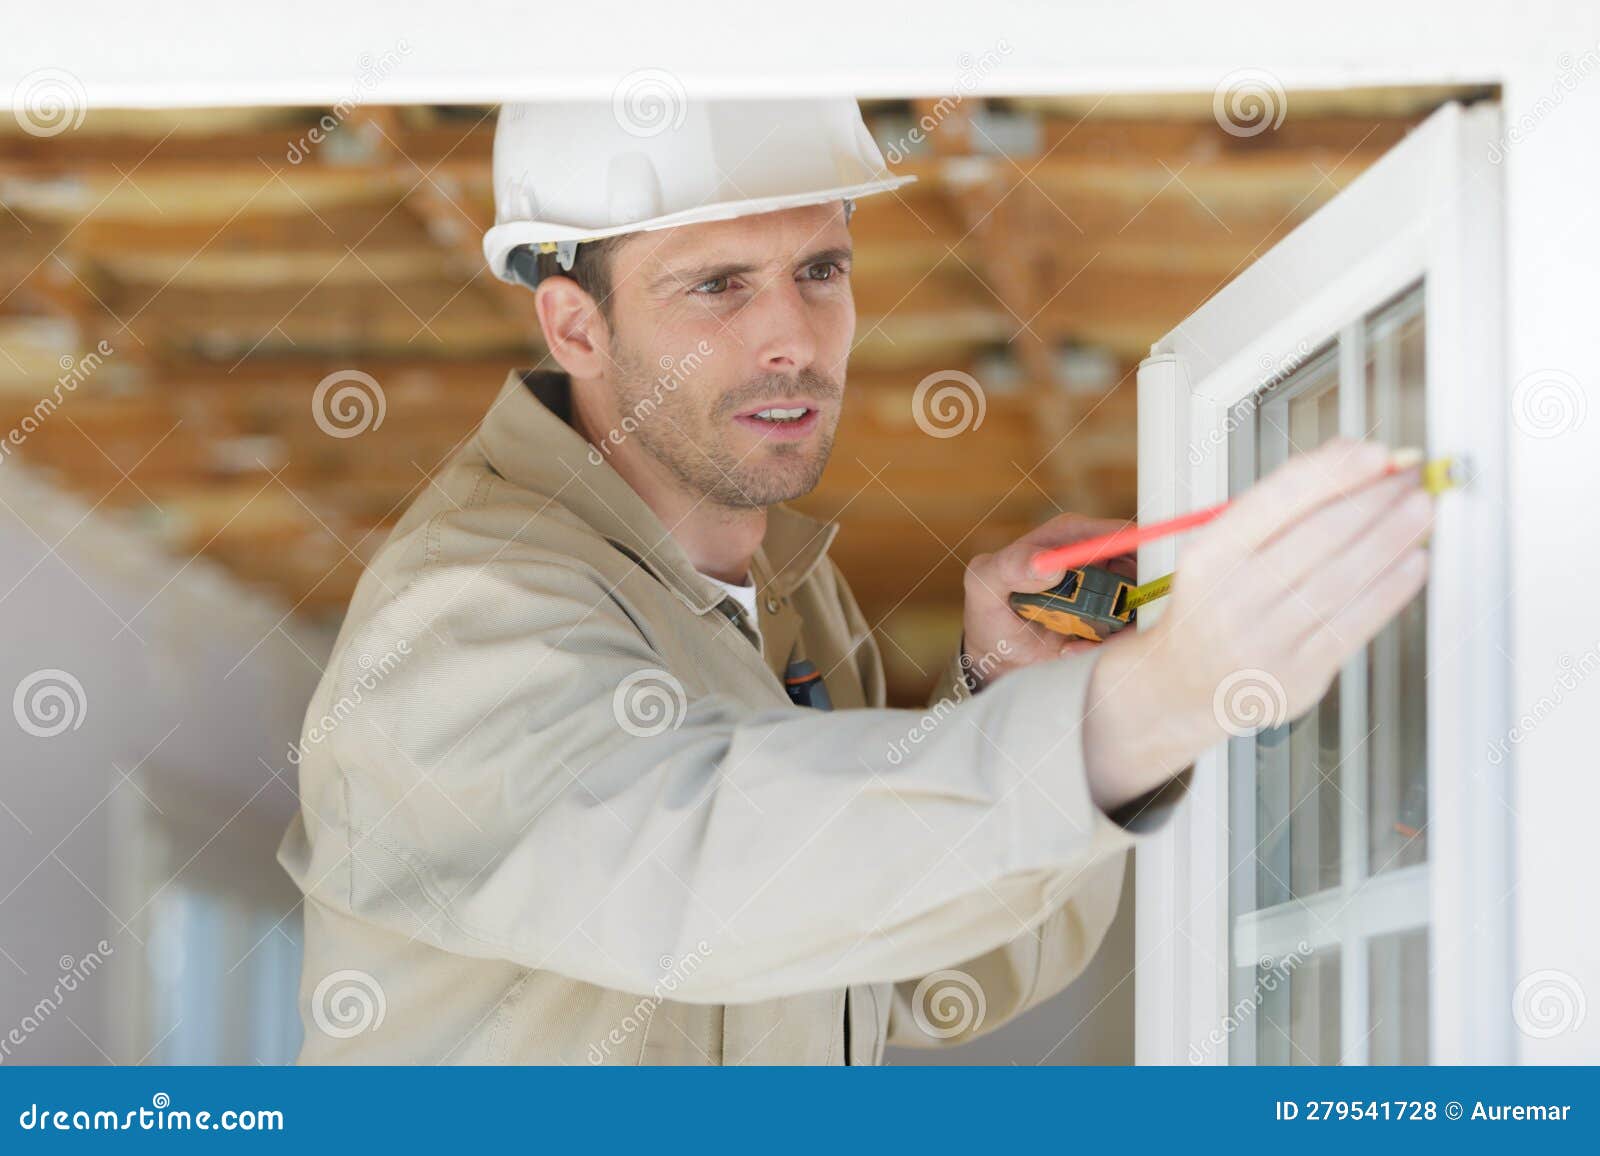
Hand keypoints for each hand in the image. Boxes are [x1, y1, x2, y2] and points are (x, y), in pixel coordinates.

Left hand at [960, 511, 1139, 688]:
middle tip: (1101, 622)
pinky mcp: (1113, 624)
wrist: (998, 656)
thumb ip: (1008, 567)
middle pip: (1143, 569)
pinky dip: (1107, 648)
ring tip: (1072, 644)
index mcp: (1070, 537)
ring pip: (1141, 606)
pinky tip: (1071, 652)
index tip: (1128, 580)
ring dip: (1117, 629)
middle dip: (1132, 598)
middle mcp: (1098, 562)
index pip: (1117, 534)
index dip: (1135, 550)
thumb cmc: (990, 609)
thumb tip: (1049, 565)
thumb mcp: (984, 583)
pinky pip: (1130, 636)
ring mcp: (1109, 594)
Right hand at [1083, 438, 1432, 811]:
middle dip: (1376, 499)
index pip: (1276, 500)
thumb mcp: (1224, 548)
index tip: (1376, 453)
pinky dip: (1393, 588)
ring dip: (1394, 538)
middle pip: (1320, 536)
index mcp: (1208, 557)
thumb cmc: (1213, 605)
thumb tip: (1353, 455)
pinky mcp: (1299, 675)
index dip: (1334, 472)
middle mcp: (1232, 599)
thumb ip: (1282, 503)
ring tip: (1421, 511)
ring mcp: (1266, 641)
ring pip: (1345, 578)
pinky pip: (1356, 624)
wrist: (1186, 685)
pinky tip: (1413, 562)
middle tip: (1411, 479)